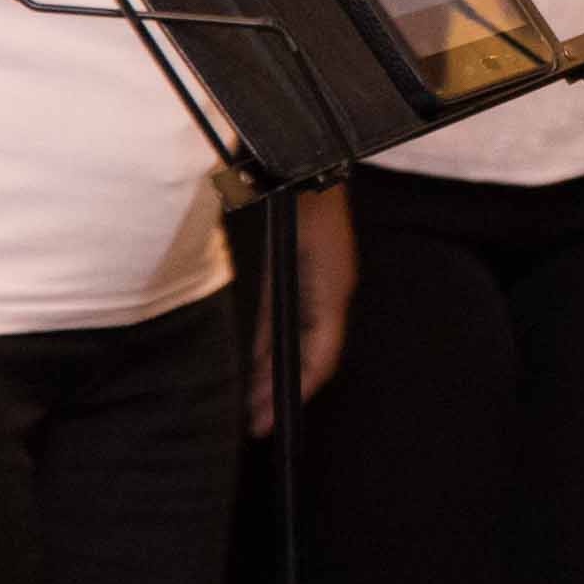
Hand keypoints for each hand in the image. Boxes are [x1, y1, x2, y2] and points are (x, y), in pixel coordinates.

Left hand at [248, 185, 357, 436]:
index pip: (321, 358)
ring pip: (297, 340)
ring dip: (274, 372)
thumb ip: (282, 306)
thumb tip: (271, 360)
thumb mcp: (291, 256)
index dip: (297, 392)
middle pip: (309, 355)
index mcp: (332, 290)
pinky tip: (254, 362)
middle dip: (281, 391)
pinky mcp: (301, 272)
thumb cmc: (299, 200)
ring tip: (251, 403)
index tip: (272, 420)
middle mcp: (329, 291)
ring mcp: (317, 282)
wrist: (305, 159)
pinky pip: (287, 319)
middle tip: (256, 424)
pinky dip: (271, 345)